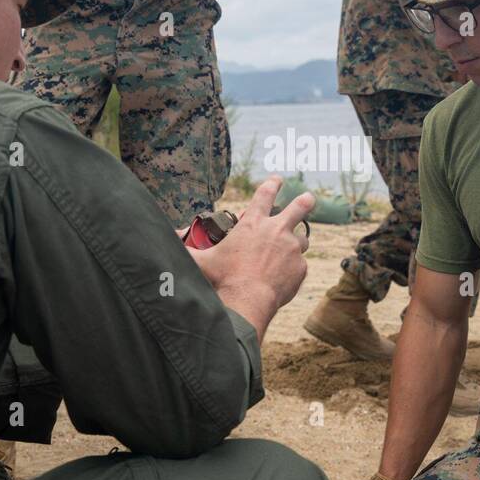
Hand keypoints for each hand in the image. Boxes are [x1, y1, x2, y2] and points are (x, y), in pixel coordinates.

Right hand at [192, 176, 313, 334]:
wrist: (247, 300)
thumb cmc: (222, 278)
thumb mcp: (200, 260)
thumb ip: (185, 248)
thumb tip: (170, 237)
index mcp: (254, 223)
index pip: (265, 194)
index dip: (272, 184)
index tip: (277, 180)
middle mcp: (277, 231)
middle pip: (299, 207)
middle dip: (305, 201)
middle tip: (309, 198)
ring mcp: (292, 249)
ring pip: (302, 239)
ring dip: (298, 242)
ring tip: (291, 248)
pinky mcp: (300, 268)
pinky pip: (299, 266)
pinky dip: (292, 269)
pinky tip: (283, 277)